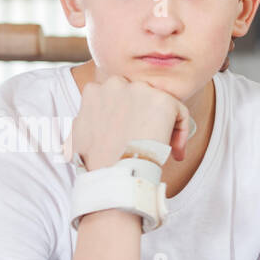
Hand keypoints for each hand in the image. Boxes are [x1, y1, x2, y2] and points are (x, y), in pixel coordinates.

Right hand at [67, 75, 194, 170]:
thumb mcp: (78, 136)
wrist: (116, 175)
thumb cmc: (97, 163)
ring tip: (161, 148)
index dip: (128, 117)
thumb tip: (84, 121)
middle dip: (145, 117)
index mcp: (94, 90)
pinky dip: (180, 132)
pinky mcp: (163, 100)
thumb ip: (84, 120)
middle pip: (139, 96)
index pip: (118, 96)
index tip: (131, 137)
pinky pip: (179, 112)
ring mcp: (140, 90)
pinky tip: (175, 152)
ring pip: (159, 103)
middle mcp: (116, 84)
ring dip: (163, 124)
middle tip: (147, 143)